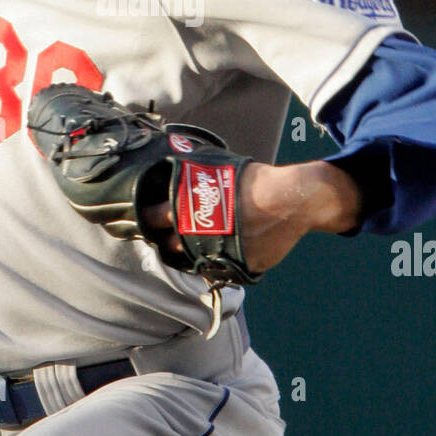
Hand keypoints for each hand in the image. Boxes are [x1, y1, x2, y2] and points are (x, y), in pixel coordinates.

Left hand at [142, 159, 364, 274]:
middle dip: (163, 239)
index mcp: (185, 207)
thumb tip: (178, 168)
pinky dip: (216, 261)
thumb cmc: (254, 180)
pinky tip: (216, 252)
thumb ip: (194, 176)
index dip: (149, 216)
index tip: (146, 216)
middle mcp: (194, 235)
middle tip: (164, 234)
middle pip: (166, 243)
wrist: (289, 201)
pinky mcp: (235, 267)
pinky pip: (218, 268)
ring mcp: (215, 254)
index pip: (152, 216)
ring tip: (187, 244)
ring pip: (189, 260)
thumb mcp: (217, 169)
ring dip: (186, 253)